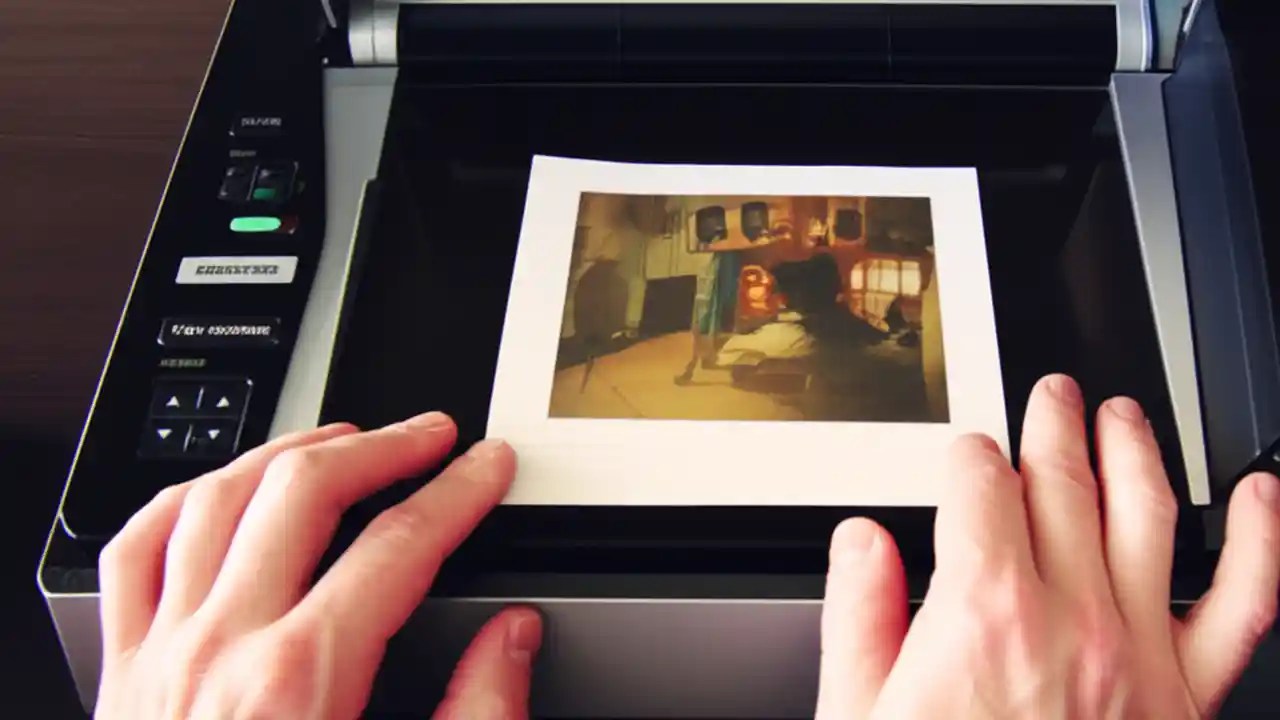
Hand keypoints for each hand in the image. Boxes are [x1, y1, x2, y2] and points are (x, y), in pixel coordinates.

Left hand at [95, 413, 539, 719]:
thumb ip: (477, 717)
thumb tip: (512, 639)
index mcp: (300, 684)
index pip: (399, 546)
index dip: (457, 493)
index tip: (486, 468)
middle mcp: (221, 651)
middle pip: (304, 493)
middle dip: (380, 447)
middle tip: (429, 435)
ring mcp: (160, 654)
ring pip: (214, 499)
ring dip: (285, 453)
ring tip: (340, 441)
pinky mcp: (121, 672)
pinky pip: (135, 551)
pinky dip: (181, 500)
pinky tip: (221, 490)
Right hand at [817, 374, 1279, 718]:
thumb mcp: (857, 714)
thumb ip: (859, 616)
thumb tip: (862, 544)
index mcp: (983, 614)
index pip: (979, 486)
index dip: (969, 455)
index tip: (967, 454)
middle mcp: (1070, 619)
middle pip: (1063, 482)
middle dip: (1051, 426)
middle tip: (1051, 395)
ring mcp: (1139, 654)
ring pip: (1148, 515)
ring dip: (1135, 450)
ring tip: (1123, 415)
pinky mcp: (1189, 699)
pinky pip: (1244, 605)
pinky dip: (1261, 543)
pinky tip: (1261, 499)